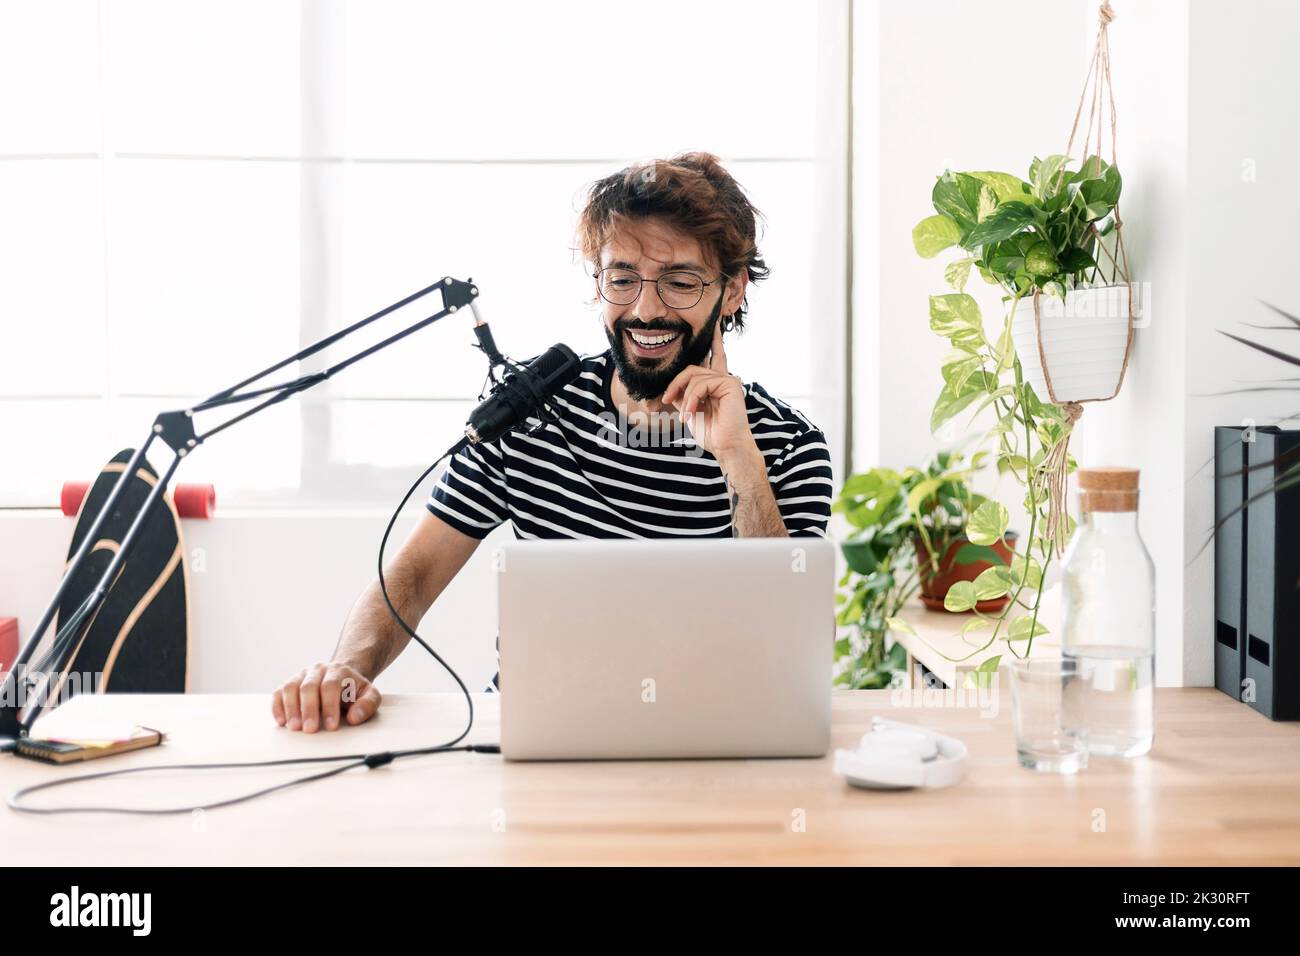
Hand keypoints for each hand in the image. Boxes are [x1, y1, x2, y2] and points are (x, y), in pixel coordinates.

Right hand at [272, 661, 381, 731]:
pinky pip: (279, 692)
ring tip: (294, 728)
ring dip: (291, 709)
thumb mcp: (369, 694)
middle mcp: (318, 670)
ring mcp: (302, 675)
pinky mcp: (290, 683)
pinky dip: (277, 707)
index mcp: (338, 670)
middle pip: (308, 687)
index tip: (330, 726)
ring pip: (290, 687)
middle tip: (309, 729)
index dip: (329, 706)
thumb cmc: (354, 690)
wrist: (342, 677)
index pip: (330, 686)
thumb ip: (367, 704)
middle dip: (309, 709)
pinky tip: (281, 721)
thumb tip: (354, 718)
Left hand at [662, 321, 756, 465]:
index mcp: (717, 383)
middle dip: (676, 383)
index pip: (715, 356)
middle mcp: (724, 378)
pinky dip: (691, 399)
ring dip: (683, 396)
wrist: (726, 447)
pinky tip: (690, 413)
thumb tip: (668, 390)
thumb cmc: (711, 433)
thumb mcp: (690, 411)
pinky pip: (701, 383)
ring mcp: (728, 379)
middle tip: (666, 399)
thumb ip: (682, 396)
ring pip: (694, 376)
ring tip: (683, 415)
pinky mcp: (730, 384)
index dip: (715, 340)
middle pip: (693, 368)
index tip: (715, 322)